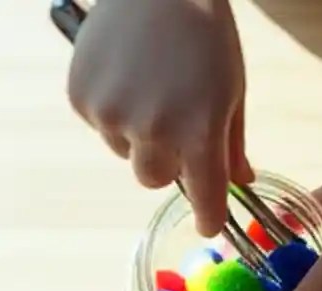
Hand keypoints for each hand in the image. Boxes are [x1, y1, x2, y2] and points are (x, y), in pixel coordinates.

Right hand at [67, 0, 253, 236]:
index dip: (207, 216)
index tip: (207, 225)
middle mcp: (152, 130)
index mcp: (197, 131)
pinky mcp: (81, 99)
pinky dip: (111, 109)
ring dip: (136, 132)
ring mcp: (111, 115)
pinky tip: (125, 71)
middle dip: (166, 161)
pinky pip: (100, 125)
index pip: (204, 198)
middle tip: (174, 121)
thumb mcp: (232, 89)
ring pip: (124, 150)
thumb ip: (232, 144)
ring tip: (149, 82)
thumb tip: (240, 183)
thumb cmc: (205, 34)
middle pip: (154, 179)